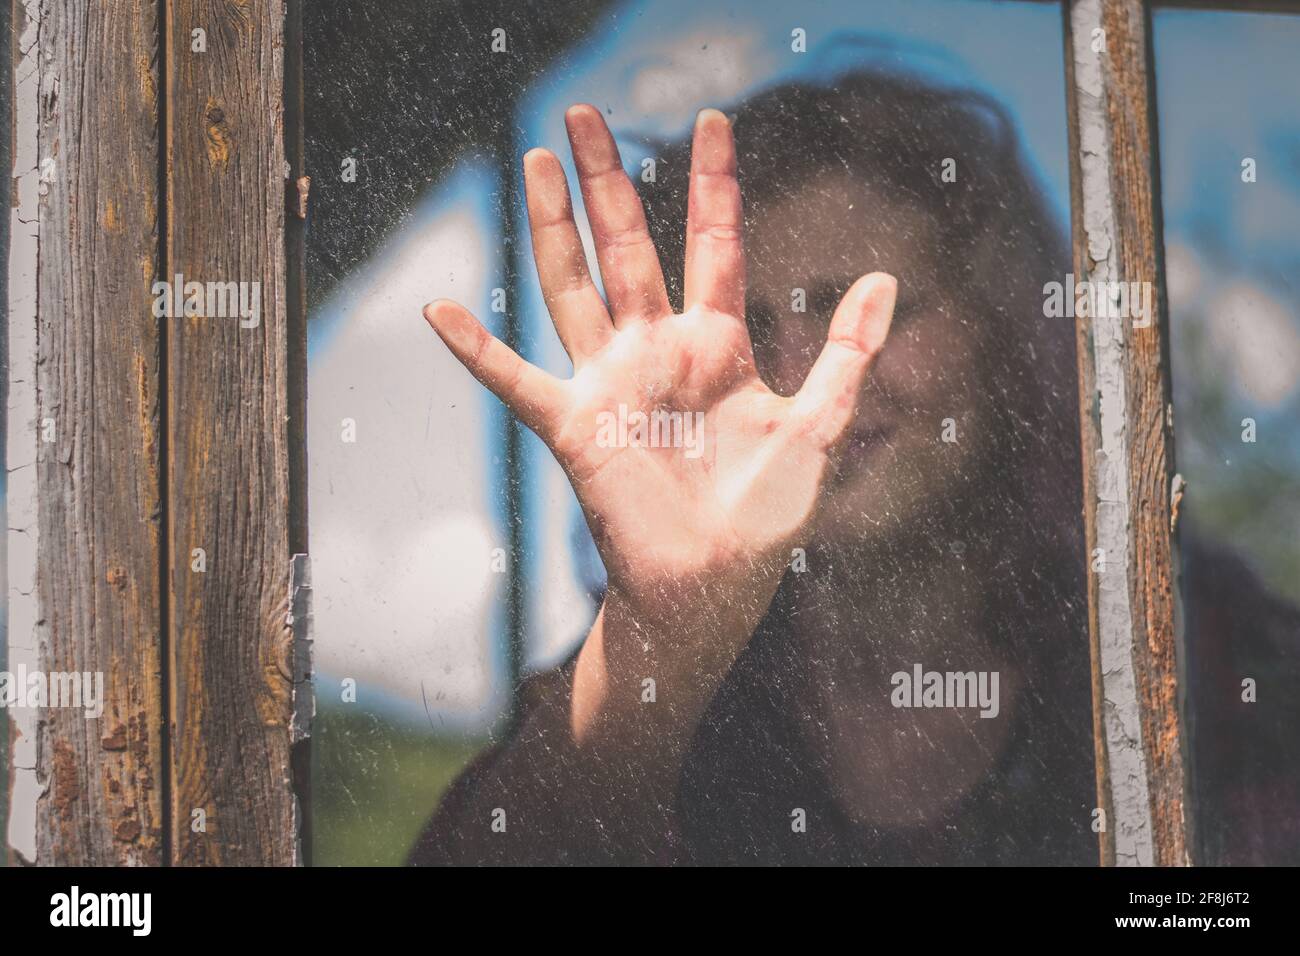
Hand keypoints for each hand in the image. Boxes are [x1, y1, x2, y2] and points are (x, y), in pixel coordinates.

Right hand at [424, 105, 894, 754]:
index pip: (713, 242)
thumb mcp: (818, 428)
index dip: (714, 182)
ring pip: (574, 287)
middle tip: (584, 113)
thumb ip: (847, 354)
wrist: (714, 589)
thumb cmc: (765, 518)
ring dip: (553, 227)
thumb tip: (885, 276)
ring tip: (536, 161)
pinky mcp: (576, 428)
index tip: (715, 119)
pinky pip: (517, 381)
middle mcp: (657, 350)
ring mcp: (611, 383)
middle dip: (609, 180)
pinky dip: (478, 351)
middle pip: (628, 246)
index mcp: (717, 344)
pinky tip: (441, 310)